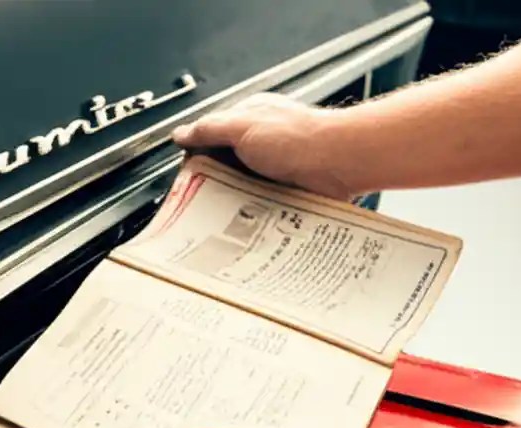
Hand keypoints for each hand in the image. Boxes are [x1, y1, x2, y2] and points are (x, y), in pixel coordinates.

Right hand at [172, 94, 356, 199]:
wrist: (339, 162)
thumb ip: (208, 129)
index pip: (209, 136)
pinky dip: (252, 209)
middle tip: (201, 197)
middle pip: (223, 164)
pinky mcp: (285, 188)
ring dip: (233, 198)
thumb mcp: (241, 126)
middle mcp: (260, 141)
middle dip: (212, 181)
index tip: (186, 175)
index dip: (195, 156)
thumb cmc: (298, 137)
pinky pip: (260, 202)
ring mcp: (273, 166)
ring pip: (240, 186)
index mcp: (247, 118)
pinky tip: (247, 215)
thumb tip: (181, 133)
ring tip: (223, 210)